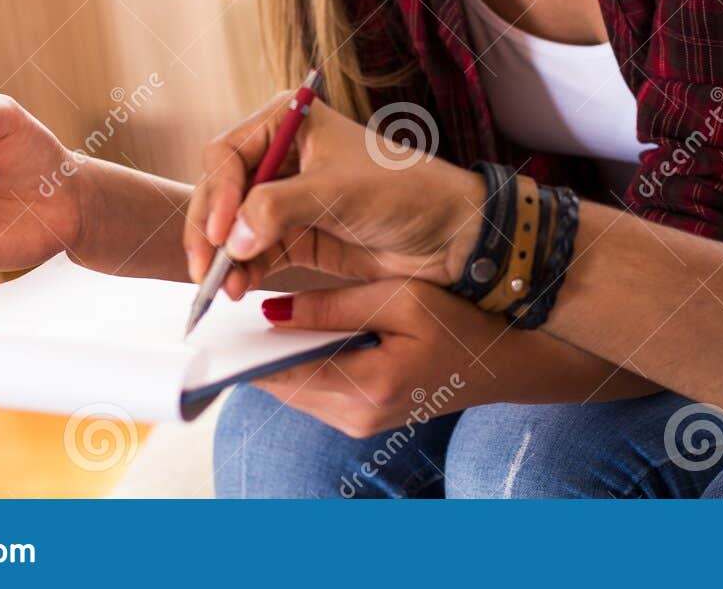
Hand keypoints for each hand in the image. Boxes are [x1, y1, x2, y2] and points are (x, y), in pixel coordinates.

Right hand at [186, 95, 484, 296]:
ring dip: (223, 257)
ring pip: (232, 226)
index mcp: (290, 121)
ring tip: (225, 288)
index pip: (228, 153)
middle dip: (211, 230)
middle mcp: (282, 155)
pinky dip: (242, 270)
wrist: (451, 233)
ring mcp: (285, 197)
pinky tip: (239, 287)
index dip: (216, 193)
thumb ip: (278, 209)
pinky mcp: (295, 235)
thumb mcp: (338, 193)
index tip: (222, 232)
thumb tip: (232, 237)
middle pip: (221, 191)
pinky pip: (253, 252)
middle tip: (206, 267)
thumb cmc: (405, 192)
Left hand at [250, 279, 511, 436]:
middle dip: (258, 349)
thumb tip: (269, 314)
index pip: (282, 372)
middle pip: (279, 385)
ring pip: (292, 390)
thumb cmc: (460, 322)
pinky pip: (312, 391)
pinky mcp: (360, 420)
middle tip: (240, 303)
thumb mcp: (400, 298)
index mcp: (368, 385)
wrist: (504, 363)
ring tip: (269, 313)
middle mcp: (356, 417)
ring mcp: (357, 424)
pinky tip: (303, 334)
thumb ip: (333, 307)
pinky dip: (300, 364)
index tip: (218, 320)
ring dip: (278, 357)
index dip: (245, 348)